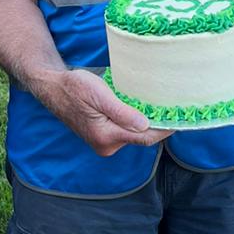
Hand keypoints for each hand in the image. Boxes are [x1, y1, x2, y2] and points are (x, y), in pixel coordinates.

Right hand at [46, 69, 171, 155]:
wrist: (53, 88)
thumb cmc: (74, 87)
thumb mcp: (99, 94)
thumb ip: (121, 112)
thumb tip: (144, 125)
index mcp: (105, 136)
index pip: (144, 137)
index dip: (164, 129)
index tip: (180, 120)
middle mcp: (106, 145)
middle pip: (141, 138)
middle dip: (157, 125)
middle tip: (174, 109)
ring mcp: (104, 143)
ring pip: (134, 134)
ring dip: (146, 122)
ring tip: (160, 106)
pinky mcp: (103, 137)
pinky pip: (126, 132)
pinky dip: (136, 122)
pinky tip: (142, 109)